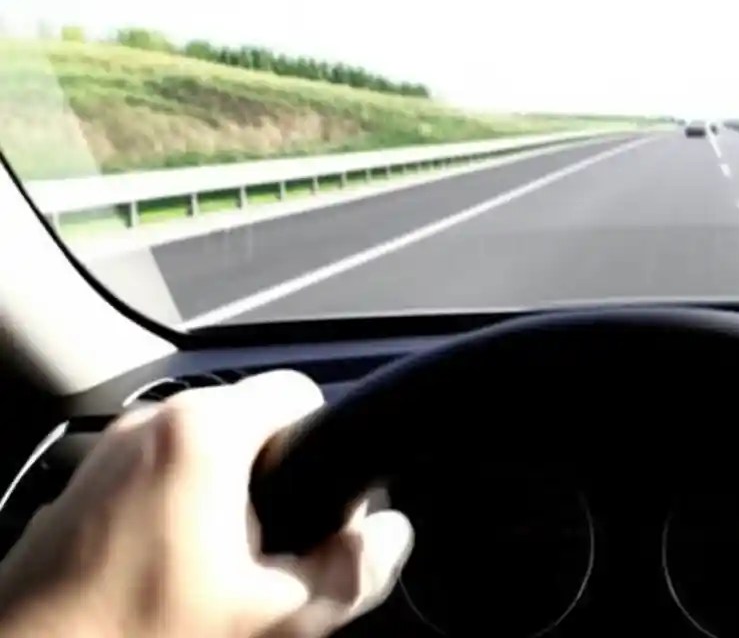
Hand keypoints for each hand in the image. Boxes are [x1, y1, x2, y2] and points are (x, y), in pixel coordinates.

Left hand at [0, 370, 413, 637]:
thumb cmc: (137, 637)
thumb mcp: (274, 620)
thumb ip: (354, 572)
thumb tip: (392, 537)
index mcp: (201, 433)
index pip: (303, 393)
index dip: (332, 454)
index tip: (324, 516)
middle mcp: (149, 424)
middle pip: (255, 427)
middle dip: (278, 488)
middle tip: (271, 565)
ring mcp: (106, 452)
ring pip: (205, 455)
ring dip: (229, 505)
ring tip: (220, 580)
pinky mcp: (80, 488)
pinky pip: (158, 479)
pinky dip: (181, 515)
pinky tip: (174, 582)